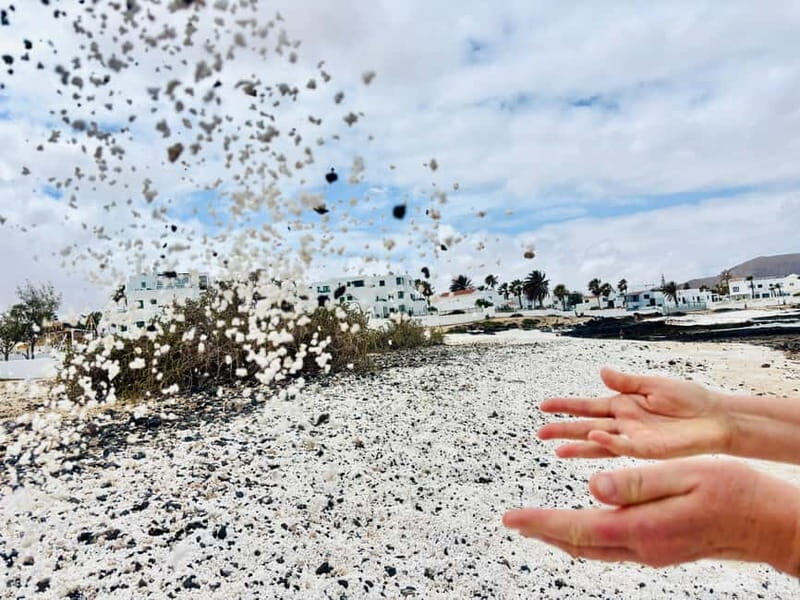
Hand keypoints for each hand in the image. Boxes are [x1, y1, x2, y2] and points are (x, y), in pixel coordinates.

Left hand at [502, 459, 799, 573]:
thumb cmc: (735, 493)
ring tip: (536, 525)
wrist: (770, 525)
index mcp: (644, 528)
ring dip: (561, 536)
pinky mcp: (661, 549)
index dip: (540, 522)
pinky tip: (581, 529)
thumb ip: (638, 482)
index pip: (578, 528)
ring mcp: (653, 552)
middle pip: (579, 544)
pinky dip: (586, 537)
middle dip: (542, 532)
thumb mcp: (687, 476)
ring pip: (594, 549)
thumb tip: (592, 486)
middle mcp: (644, 547)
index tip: (510, 518)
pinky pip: (611, 546)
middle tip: (512, 521)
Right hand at [538, 367, 730, 458]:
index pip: (587, 406)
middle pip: (586, 426)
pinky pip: (624, 447)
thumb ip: (626, 381)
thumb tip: (601, 372)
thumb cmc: (689, 399)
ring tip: (556, 450)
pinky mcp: (649, 449)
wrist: (716, 417)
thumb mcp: (653, 384)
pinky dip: (608, 443)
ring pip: (599, 443)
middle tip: (540, 432)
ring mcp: (634, 438)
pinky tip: (593, 438)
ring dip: (578, 446)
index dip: (566, 406)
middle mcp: (623, 423)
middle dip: (563, 430)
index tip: (544, 406)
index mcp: (622, 405)